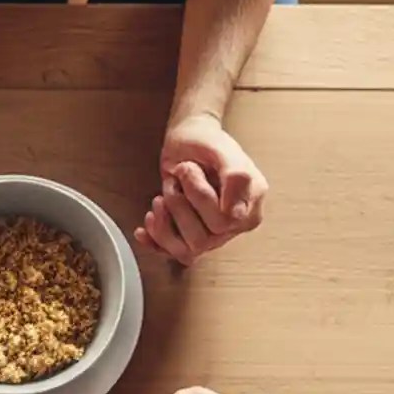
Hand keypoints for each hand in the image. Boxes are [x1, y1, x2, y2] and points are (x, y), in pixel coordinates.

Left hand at [135, 115, 267, 265]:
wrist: (189, 140)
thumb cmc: (208, 143)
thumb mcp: (224, 151)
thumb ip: (236, 177)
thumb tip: (235, 214)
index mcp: (249, 210)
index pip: (223, 223)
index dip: (200, 197)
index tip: (189, 168)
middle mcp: (232, 228)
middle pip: (202, 239)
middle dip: (180, 205)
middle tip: (177, 178)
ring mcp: (210, 236)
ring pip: (186, 251)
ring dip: (165, 223)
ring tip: (160, 197)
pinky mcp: (187, 237)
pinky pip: (170, 253)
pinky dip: (154, 241)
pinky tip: (144, 227)